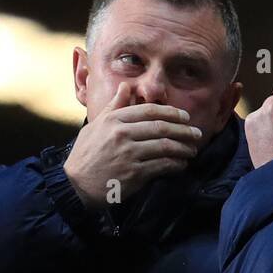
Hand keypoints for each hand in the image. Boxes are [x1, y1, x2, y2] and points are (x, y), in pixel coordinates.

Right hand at [63, 81, 202, 206]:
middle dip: (183, 130)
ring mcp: (129, 154)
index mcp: (114, 120)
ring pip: (165, 147)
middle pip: (161, 128)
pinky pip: (162, 166)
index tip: (185, 116)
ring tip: (192, 150)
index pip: (150, 111)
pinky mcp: (134, 173)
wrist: (76, 186)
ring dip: (183, 148)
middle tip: (196, 133)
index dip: (171, 112)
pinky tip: (181, 164)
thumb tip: (125, 86)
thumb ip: (113, 107)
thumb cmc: (85, 155)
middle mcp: (122, 134)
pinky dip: (175, 164)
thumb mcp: (95, 126)